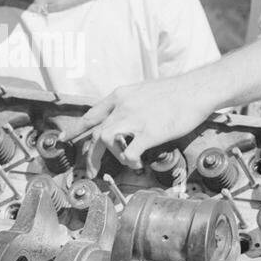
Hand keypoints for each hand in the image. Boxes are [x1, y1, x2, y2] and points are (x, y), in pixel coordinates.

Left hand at [65, 74, 216, 177]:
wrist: (196, 89)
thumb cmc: (175, 92)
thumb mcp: (144, 91)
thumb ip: (130, 104)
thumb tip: (124, 118)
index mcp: (120, 95)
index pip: (92, 113)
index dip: (76, 128)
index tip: (64, 138)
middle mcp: (123, 106)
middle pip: (97, 132)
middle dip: (92, 155)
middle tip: (92, 171)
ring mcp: (135, 119)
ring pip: (106, 138)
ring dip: (113, 155)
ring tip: (126, 161)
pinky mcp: (149, 132)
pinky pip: (129, 152)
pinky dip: (130, 161)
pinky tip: (138, 163)